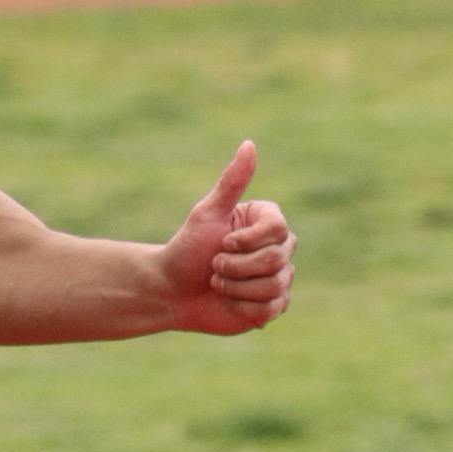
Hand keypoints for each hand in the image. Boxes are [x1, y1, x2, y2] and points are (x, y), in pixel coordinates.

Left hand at [158, 141, 295, 334]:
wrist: (173, 290)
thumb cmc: (188, 247)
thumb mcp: (207, 213)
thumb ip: (232, 181)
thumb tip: (249, 144)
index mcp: (266, 221)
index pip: (278, 227)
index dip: (249, 240)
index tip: (223, 242)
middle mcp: (278, 247)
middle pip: (277, 258)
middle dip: (237, 266)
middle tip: (214, 265)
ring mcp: (278, 277)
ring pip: (275, 285)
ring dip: (237, 287)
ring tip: (218, 282)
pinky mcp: (273, 304)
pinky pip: (271, 307)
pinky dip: (243, 306)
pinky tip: (228, 300)